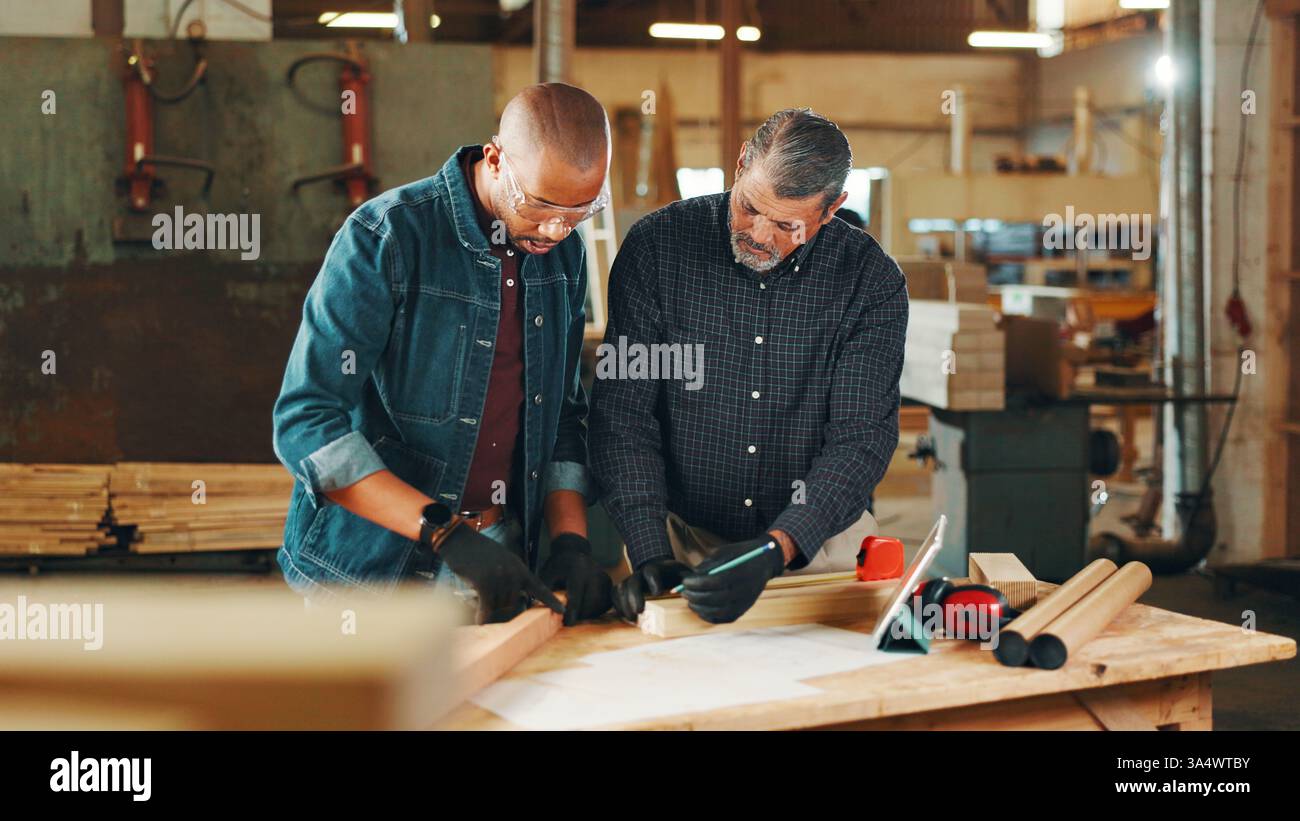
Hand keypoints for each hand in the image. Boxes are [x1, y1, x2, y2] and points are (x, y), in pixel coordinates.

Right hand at [437, 525, 563, 623]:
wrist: (459, 540)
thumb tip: (509, 604)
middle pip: (513, 605)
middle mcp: (513, 573)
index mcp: (519, 568)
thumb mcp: (501, 561)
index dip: (550, 601)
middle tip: (484, 604)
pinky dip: (482, 616)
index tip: (562, 612)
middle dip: (500, 610)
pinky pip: (487, 607)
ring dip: (487, 609)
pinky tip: (478, 620)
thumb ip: (509, 579)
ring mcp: (500, 577)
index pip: (538, 587)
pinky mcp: (485, 582)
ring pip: (498, 607)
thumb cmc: (476, 553)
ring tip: (475, 598)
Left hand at [539, 534, 612, 625]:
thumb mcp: (547, 576)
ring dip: (589, 613)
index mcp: (577, 570)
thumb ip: (548, 594)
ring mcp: (603, 576)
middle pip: (590, 602)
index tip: (567, 623)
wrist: (573, 551)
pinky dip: (596, 609)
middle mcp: (593, 572)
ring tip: (577, 613)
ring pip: (600, 604)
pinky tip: (586, 609)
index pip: (576, 596)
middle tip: (570, 619)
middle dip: (581, 614)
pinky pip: (605, 602)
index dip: (572, 612)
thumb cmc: (556, 566)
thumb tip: (548, 614)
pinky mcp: (609, 582)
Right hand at [611, 557, 690, 621]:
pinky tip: (626, 617)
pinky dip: (618, 605)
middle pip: (633, 581)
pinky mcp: (625, 589)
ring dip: (624, 603)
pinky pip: (615, 594)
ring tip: (632, 618)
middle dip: (634, 596)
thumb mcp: (685, 576)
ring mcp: (632, 580)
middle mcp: (641, 573)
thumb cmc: (677, 577)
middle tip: (639, 611)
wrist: (663, 572)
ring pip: (622, 588)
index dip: (653, 581)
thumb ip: (688, 583)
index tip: (657, 593)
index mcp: (658, 568)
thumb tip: (688, 592)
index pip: (651, 570)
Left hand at [680, 536, 785, 623]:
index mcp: (740, 573)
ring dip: (700, 608)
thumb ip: (709, 564)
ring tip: (690, 601)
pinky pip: (724, 619)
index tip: (684, 581)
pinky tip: (701, 609)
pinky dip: (710, 617)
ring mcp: (745, 603)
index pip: (715, 582)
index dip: (697, 584)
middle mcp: (744, 590)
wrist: (765, 562)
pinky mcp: (743, 610)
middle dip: (695, 596)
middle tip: (683, 592)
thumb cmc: (742, 554)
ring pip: (718, 612)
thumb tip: (691, 575)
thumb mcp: (725, 551)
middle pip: (715, 598)